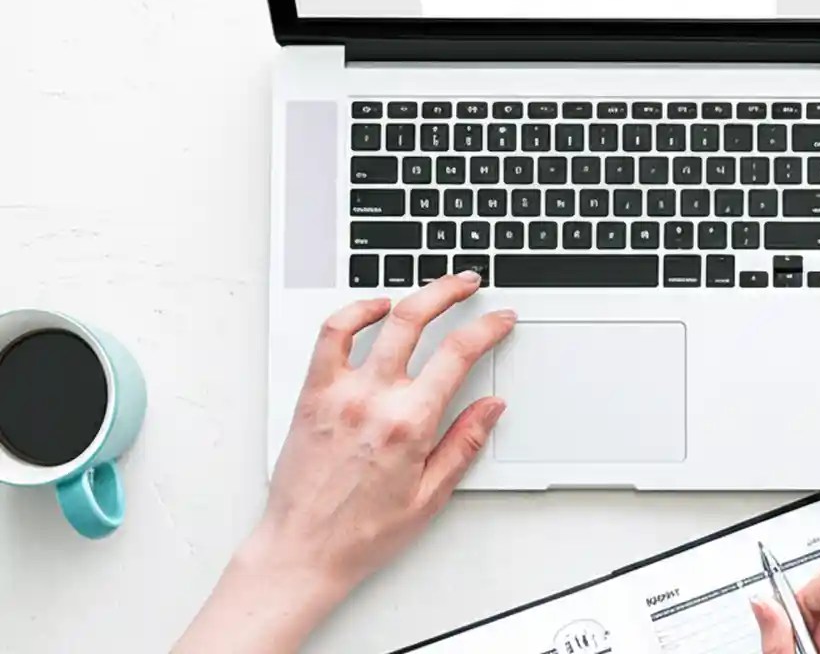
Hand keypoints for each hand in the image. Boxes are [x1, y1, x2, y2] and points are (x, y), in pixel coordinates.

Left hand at [176, 272, 514, 653]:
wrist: (302, 550)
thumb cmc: (361, 533)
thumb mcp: (430, 495)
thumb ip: (464, 443)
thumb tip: (491, 407)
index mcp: (410, 424)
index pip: (458, 354)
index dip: (487, 328)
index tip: (500, 320)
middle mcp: (374, 400)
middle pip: (417, 319)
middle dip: (450, 291)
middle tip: (468, 284)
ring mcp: (339, 392)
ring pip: (377, 320)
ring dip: (407, 295)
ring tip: (427, 289)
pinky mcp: (312, 394)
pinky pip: (329, 336)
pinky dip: (352, 313)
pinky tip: (372, 309)